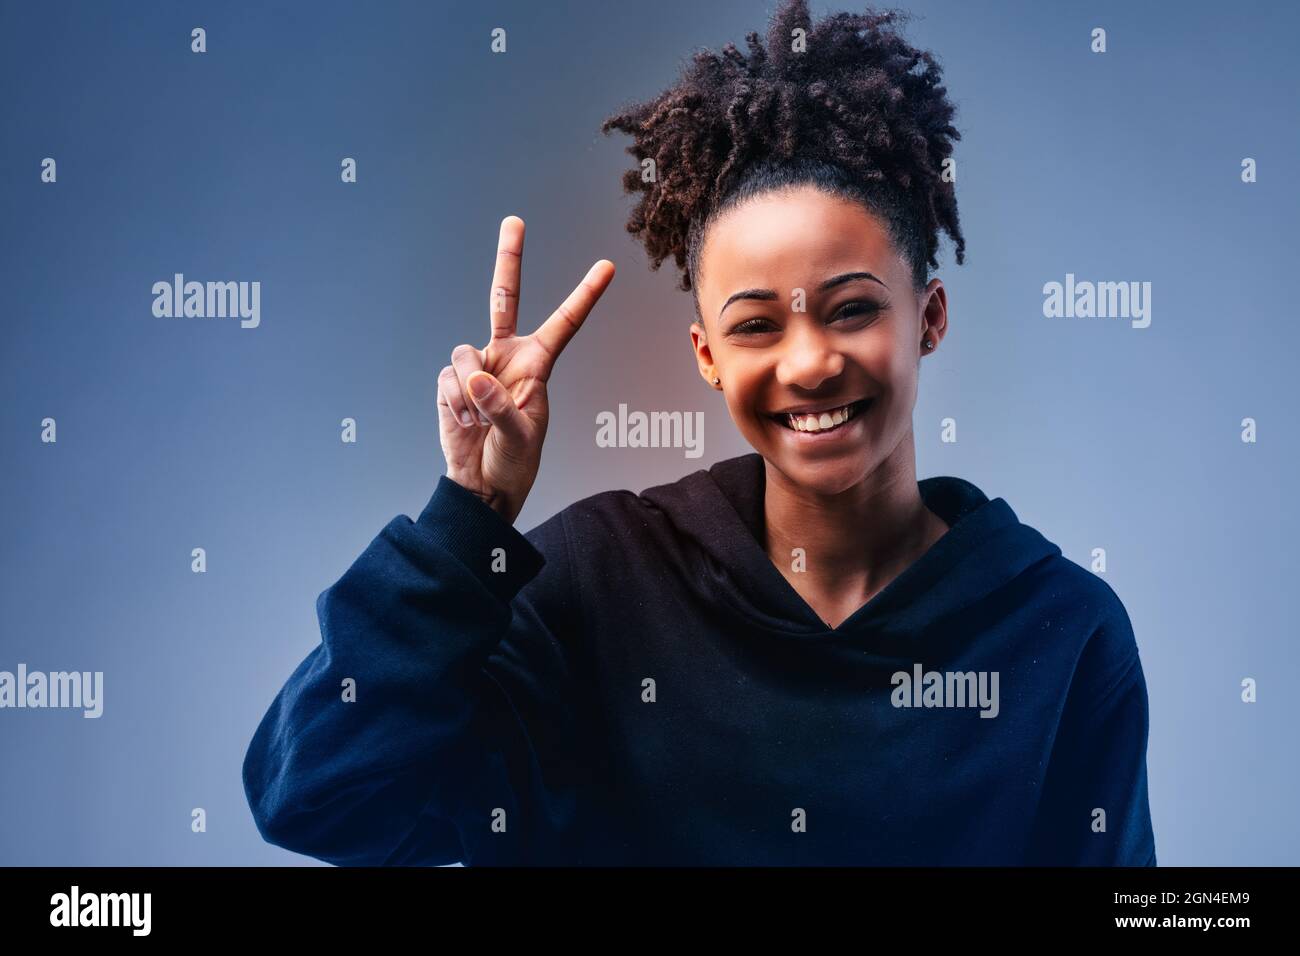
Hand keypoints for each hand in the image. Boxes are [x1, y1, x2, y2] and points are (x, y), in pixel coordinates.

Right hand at [437, 216, 614, 524]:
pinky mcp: (452, 382)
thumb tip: (477, 378)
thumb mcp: (520, 438)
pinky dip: (453, 403)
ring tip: (478, 420)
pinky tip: (464, 423)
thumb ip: (501, 407)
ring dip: (469, 390)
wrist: (480, 485)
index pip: (565, 323)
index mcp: (537, 364)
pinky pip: (447, 378)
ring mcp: (477, 367)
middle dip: (509, 258)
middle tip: (514, 220)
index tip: (607, 266)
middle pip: (505, 297)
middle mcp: (507, 356)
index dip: (584, 294)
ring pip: (465, 354)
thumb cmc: (513, 462)